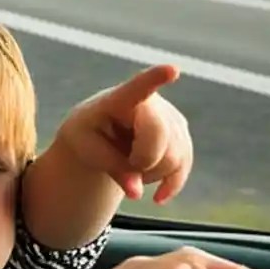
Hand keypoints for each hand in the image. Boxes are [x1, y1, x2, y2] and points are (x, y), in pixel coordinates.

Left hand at [56, 64, 191, 203]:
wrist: (101, 134)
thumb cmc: (87, 135)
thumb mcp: (85, 148)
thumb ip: (109, 166)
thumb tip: (136, 192)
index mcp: (119, 99)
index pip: (138, 87)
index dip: (155, 79)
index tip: (172, 70)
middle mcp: (152, 103)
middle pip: (161, 139)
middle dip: (143, 161)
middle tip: (123, 165)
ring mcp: (171, 119)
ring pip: (174, 156)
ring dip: (151, 173)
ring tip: (129, 168)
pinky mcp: (182, 137)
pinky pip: (184, 167)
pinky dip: (170, 185)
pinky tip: (158, 198)